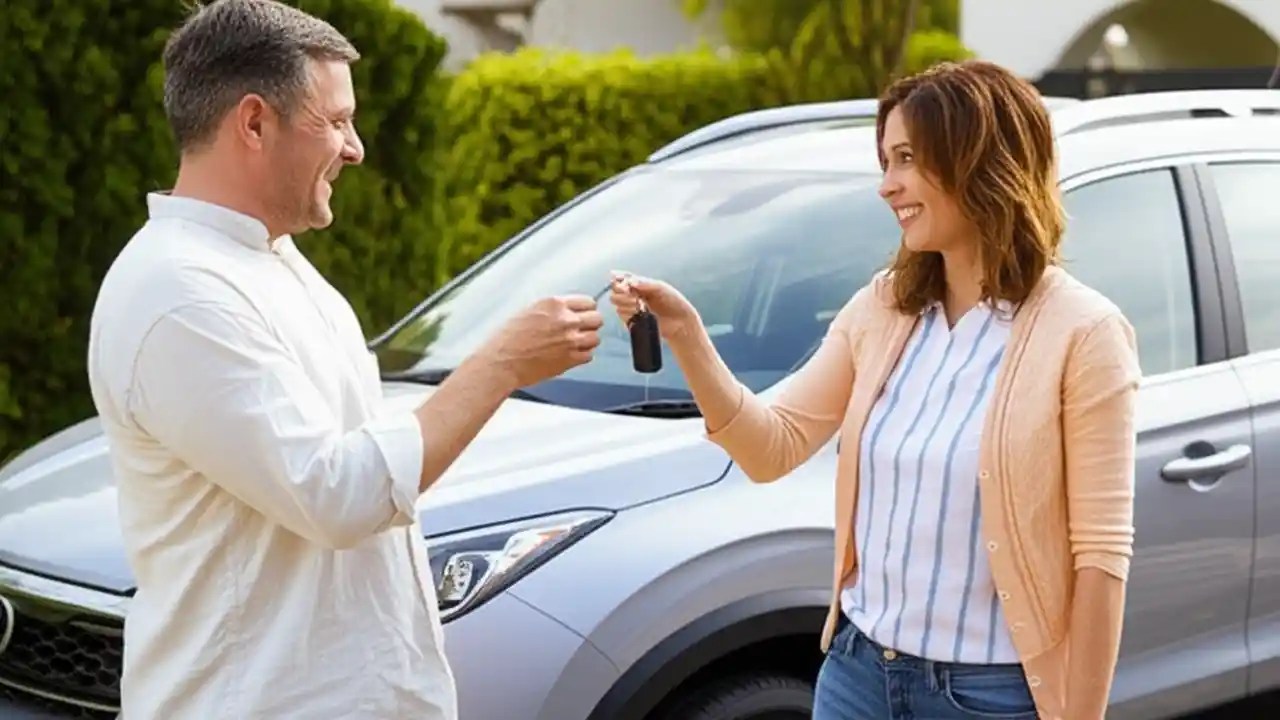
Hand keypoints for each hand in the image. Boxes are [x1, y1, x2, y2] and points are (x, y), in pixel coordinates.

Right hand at [485, 295, 602, 386]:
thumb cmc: (508, 338)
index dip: (586, 310)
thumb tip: (568, 311)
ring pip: (595, 338)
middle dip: (590, 324)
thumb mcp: (529, 310)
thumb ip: (553, 309)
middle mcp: (565, 320)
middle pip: (596, 319)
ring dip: (587, 341)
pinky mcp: (569, 359)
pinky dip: (582, 356)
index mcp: (555, 304)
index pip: (588, 302)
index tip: (582, 315)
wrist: (502, 361)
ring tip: (575, 344)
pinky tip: (570, 355)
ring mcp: (570, 340)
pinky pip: (588, 356)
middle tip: (580, 330)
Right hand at [608, 271, 698, 339]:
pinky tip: (639, 313)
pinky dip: (629, 312)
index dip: (618, 279)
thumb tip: (629, 281)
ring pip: (616, 302)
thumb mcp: (661, 287)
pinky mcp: (632, 320)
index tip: (623, 282)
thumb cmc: (673, 302)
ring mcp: (631, 308)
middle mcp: (633, 295)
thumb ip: (644, 283)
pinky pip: (621, 314)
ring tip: (640, 305)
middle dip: (621, 292)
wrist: (680, 322)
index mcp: (639, 284)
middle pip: (614, 290)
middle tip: (632, 294)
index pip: (621, 278)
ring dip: (626, 302)